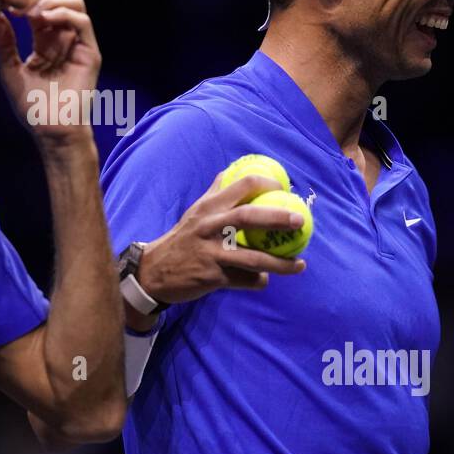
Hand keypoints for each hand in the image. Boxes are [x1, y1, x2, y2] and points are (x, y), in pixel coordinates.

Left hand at [0, 0, 101, 143]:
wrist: (50, 130)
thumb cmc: (32, 108)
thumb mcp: (10, 72)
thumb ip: (4, 45)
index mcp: (45, 43)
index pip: (40, 10)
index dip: (24, 3)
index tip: (5, 5)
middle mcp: (64, 41)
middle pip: (58, 1)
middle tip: (18, 6)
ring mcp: (78, 45)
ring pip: (74, 5)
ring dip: (52, 3)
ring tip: (34, 13)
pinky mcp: (90, 53)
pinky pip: (83, 22)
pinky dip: (65, 14)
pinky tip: (46, 20)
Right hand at [137, 173, 306, 304]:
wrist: (154, 272)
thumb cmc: (182, 239)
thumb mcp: (194, 212)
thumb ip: (214, 193)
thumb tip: (230, 172)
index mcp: (208, 207)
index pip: (241, 185)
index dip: (266, 183)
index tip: (283, 187)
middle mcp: (209, 227)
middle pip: (249, 217)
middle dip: (278, 217)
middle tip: (300, 221)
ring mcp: (211, 253)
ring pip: (253, 258)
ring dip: (280, 263)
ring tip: (299, 264)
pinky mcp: (212, 277)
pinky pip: (244, 280)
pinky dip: (258, 281)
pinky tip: (264, 280)